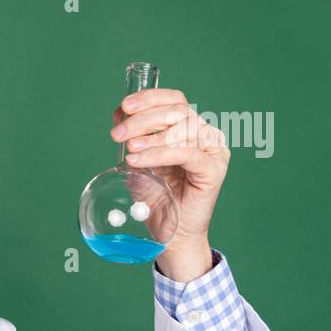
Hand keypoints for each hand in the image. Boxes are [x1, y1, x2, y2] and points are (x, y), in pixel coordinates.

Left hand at [110, 87, 228, 280]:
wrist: (169, 232)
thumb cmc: (156, 196)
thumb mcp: (138, 159)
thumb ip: (132, 135)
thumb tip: (120, 112)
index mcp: (190, 127)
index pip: (174, 100)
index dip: (150, 98)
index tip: (124, 106)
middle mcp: (206, 134)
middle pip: (177, 111)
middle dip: (143, 119)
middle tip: (117, 135)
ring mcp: (213, 151)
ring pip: (183, 129)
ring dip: (150, 137)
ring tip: (128, 149)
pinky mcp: (214, 169)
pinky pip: (187, 154)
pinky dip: (159, 154)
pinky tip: (137, 161)